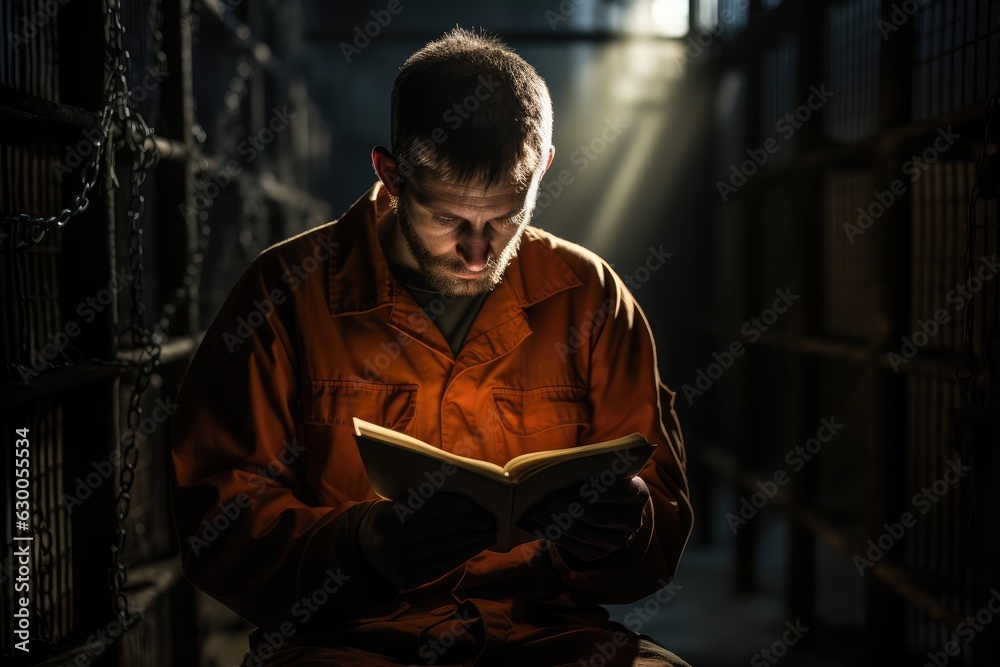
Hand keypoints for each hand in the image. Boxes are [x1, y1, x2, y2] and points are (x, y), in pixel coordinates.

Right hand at [358, 492, 496, 588]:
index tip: (477, 505)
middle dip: (472, 524)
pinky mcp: (409, 579)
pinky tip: (476, 546)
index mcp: (387, 515)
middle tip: (491, 520)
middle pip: (441, 530)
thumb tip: (465, 500)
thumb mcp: (395, 503)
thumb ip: (422, 500)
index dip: (456, 506)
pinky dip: (463, 555)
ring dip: (473, 541)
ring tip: (490, 533)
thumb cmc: (389, 518)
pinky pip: (443, 565)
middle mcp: (391, 541)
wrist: (364, 549)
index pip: (429, 508)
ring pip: (446, 549)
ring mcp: (400, 563)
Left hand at [517, 475, 649, 562]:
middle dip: (566, 507)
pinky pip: (570, 545)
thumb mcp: (608, 472)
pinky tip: (532, 524)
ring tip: (531, 511)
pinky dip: (549, 534)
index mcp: (638, 495)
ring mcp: (615, 542)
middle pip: (594, 516)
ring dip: (551, 522)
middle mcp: (631, 522)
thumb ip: (593, 469)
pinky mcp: (598, 553)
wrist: (616, 509)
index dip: (589, 490)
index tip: (564, 484)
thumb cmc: (605, 482)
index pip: (615, 492)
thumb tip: (558, 468)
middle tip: (542, 499)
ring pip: (579, 532)